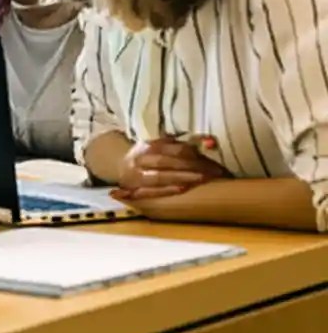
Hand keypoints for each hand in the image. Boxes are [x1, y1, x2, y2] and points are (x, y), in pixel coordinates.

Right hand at [111, 136, 230, 200]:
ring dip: (181, 178)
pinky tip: (182, 189)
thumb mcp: (161, 146)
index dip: (193, 153)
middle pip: (166, 162)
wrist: (119, 167)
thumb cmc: (147, 156)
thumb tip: (210, 141)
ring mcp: (135, 175)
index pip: (172, 148)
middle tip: (212, 172)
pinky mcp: (134, 190)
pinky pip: (151, 191)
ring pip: (158, 177)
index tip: (212, 160)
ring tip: (201, 180)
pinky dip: (167, 190)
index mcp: (148, 146)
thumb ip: (182, 144)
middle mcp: (140, 159)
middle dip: (190, 167)